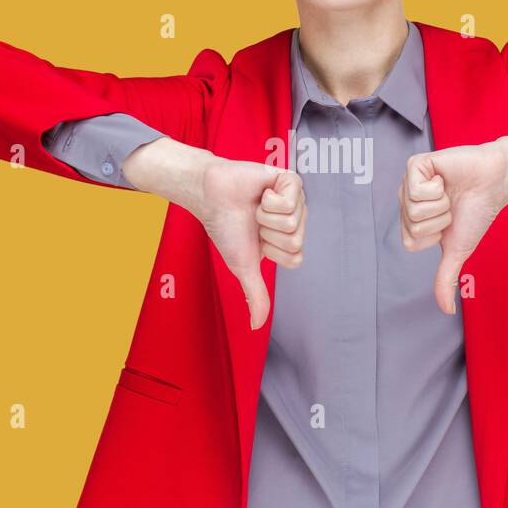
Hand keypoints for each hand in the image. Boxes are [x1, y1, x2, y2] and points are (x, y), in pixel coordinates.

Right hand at [120, 138, 306, 329]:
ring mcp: (296, 200)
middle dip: (266, 234)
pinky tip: (261, 193)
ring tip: (256, 206)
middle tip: (255, 221)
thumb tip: (257, 327)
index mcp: (289, 239)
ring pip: (292, 223)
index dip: (271, 251)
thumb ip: (255, 295)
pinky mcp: (292, 180)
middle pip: (295, 242)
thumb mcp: (243, 267)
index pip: (296, 258)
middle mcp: (297, 220)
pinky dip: (268, 200)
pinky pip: (289, 201)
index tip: (256, 239)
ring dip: (265, 217)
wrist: (210, 198)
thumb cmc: (226, 228)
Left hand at [397, 133, 507, 314]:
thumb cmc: (476, 213)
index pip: (410, 242)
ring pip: (413, 209)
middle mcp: (407, 201)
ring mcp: (409, 182)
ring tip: (449, 192)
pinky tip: (445, 179)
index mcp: (412, 220)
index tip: (448, 223)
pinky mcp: (416, 164)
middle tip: (451, 206)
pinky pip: (416, 188)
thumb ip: (446, 278)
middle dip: (439, 220)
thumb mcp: (458, 250)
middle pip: (411, 226)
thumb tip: (447, 311)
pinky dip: (437, 188)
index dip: (434, 237)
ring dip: (440, 204)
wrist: (495, 184)